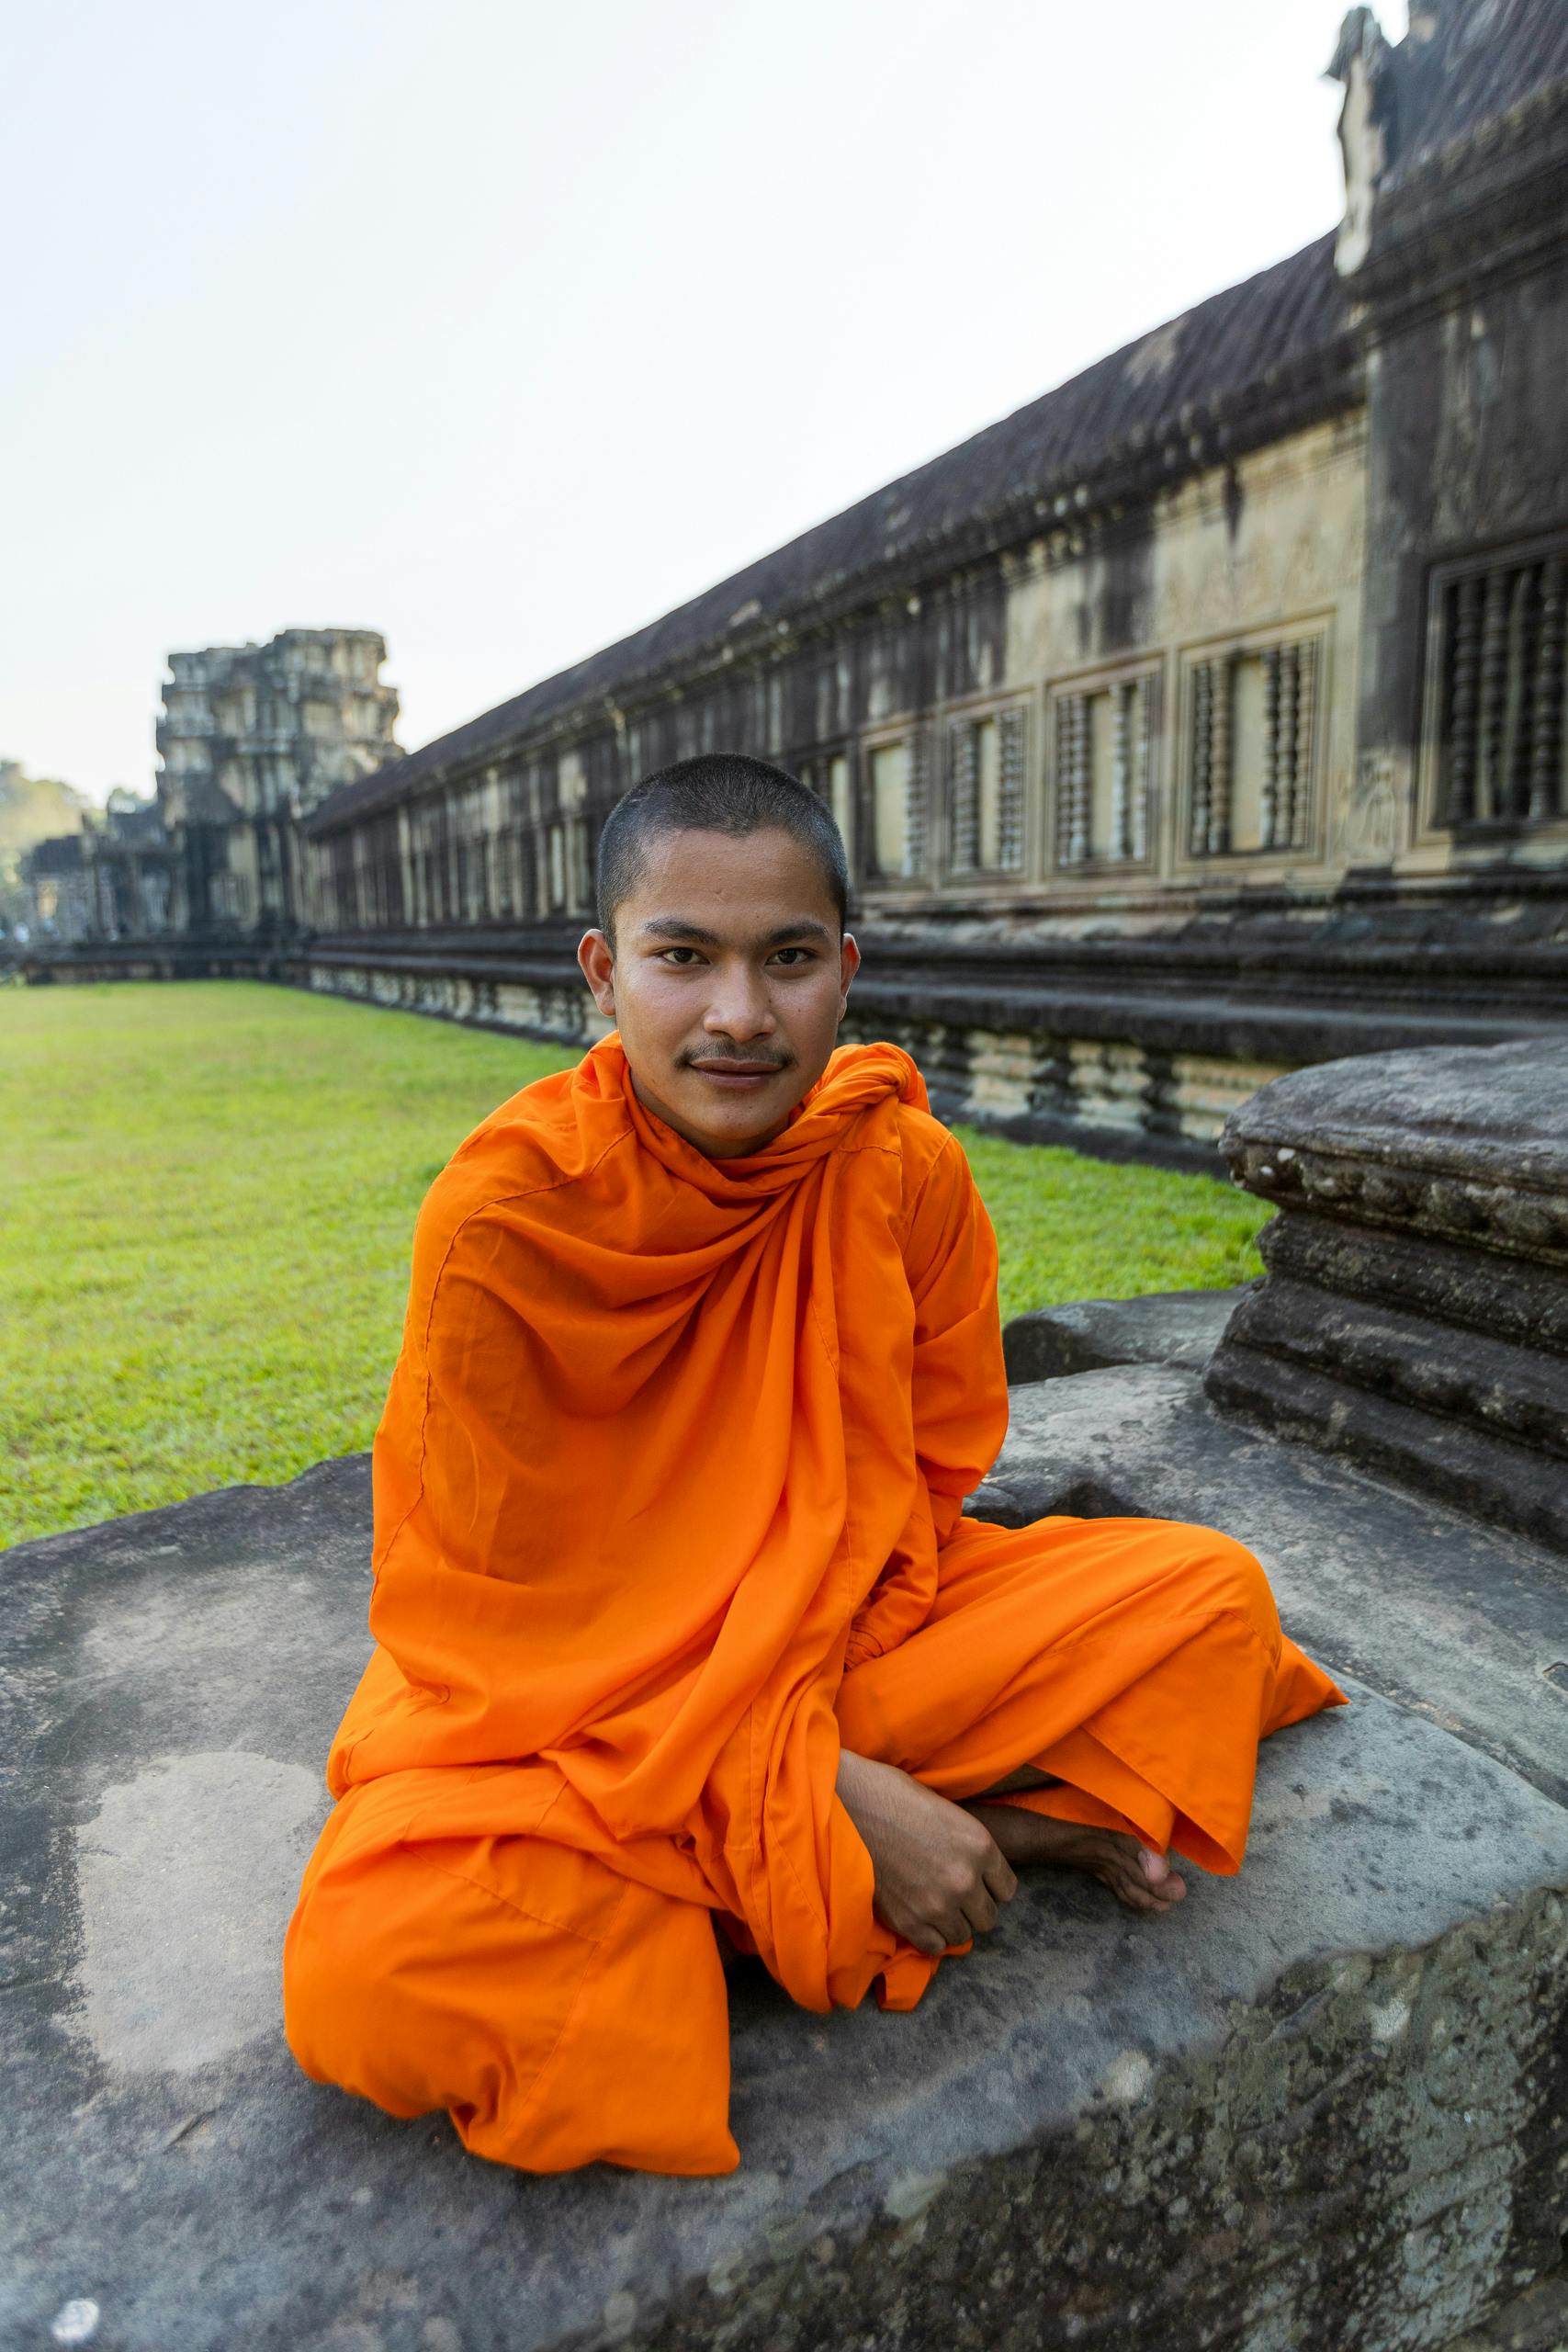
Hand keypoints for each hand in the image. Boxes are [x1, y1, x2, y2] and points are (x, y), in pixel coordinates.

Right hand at [836, 1749, 1016, 1956]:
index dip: (990, 1884)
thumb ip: (968, 1846)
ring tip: (933, 1904)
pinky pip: (935, 1946)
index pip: (1007, 1889)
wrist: (847, 1805)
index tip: (975, 1880)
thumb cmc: (893, 1795)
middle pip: (988, 1917)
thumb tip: (975, 1869)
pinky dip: (929, 1935)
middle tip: (952, 1893)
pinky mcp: (907, 1922)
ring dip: (951, 1922)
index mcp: (980, 1845)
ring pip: (963, 1935)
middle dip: (973, 1906)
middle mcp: (965, 1880)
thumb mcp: (947, 1811)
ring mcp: (937, 1905)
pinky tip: (918, 1916)